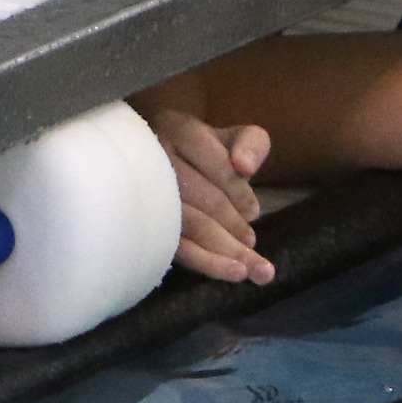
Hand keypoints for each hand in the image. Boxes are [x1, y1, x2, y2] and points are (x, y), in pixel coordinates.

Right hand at [148, 108, 275, 284]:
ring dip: (223, 251)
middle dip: (232, 227)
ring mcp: (144, 190)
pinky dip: (205, 262)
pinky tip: (230, 272)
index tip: (253, 213)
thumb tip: (244, 167)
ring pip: (185, 224)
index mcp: (180, 130)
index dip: (236, 190)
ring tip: (253, 270)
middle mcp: (155, 157)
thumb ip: (252, 144)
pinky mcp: (143, 221)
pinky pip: (173, 245)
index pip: (213, 161)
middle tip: (258, 249)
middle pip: (198, 197)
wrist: (164, 163)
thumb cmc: (206, 152)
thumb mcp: (234, 139)